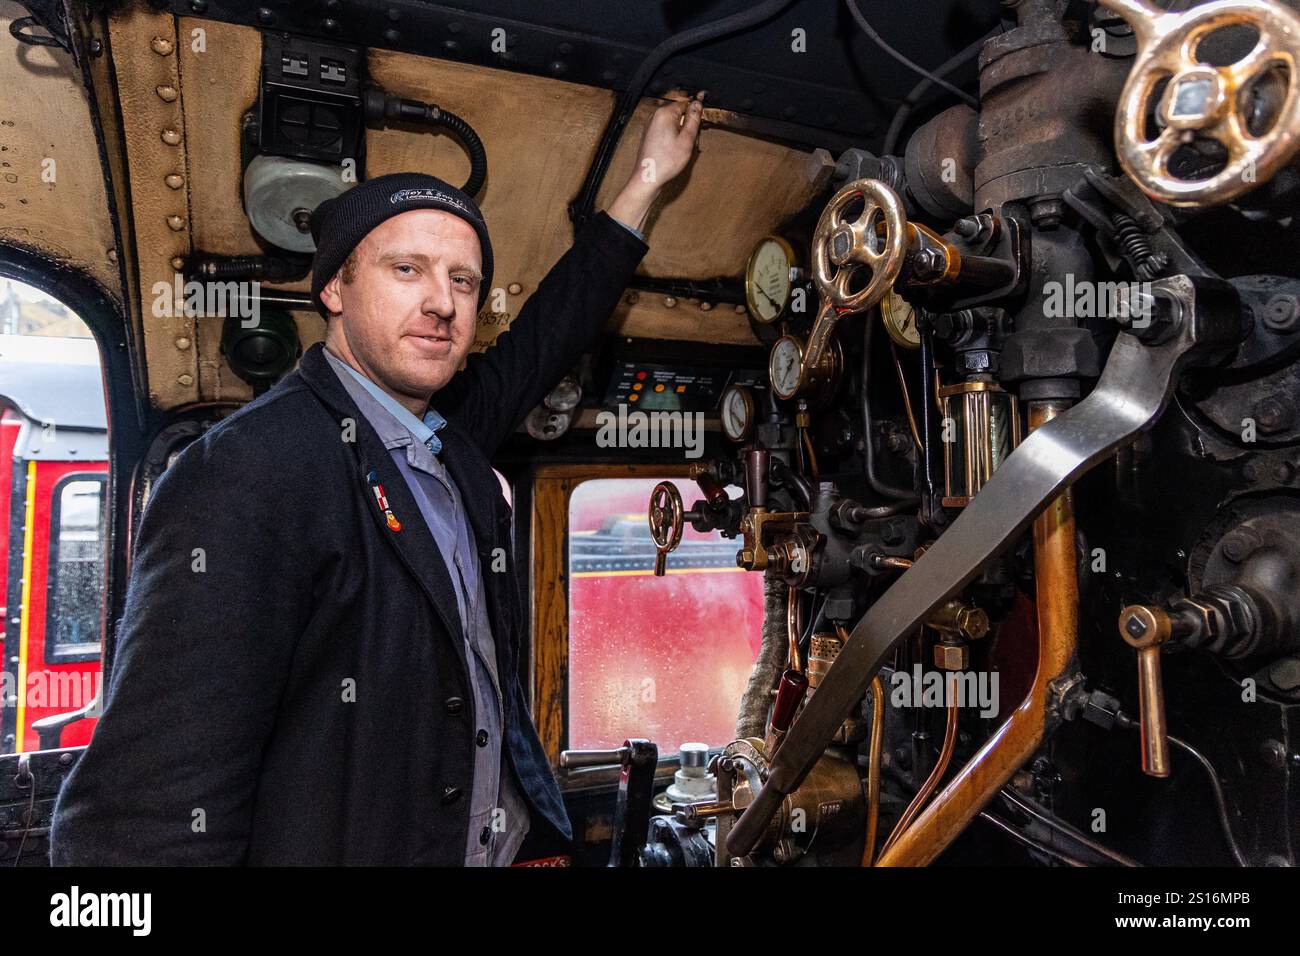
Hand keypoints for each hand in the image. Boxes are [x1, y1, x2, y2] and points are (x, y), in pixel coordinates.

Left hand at [608, 93, 704, 231]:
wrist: (648, 177)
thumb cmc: (667, 161)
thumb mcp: (687, 139)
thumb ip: (694, 119)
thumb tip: (698, 104)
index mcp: (664, 113)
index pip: (685, 104)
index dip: (694, 116)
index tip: (697, 128)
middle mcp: (655, 116)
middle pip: (678, 114)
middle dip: (686, 126)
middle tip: (689, 142)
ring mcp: (650, 125)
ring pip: (672, 124)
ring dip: (680, 134)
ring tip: (680, 149)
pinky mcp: (649, 135)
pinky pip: (665, 131)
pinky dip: (672, 139)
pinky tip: (673, 151)